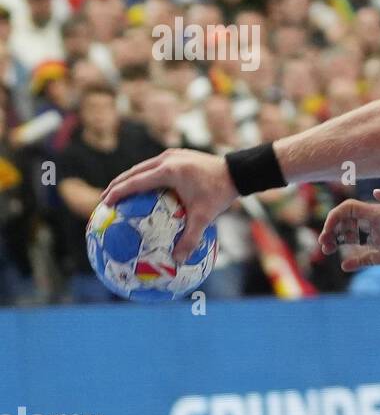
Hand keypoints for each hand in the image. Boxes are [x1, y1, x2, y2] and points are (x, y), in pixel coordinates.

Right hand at [102, 148, 237, 261]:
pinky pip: (155, 166)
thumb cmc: (220, 193)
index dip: (118, 192)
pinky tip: (142, 188)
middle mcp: (167, 159)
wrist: (239, 172)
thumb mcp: (204, 217)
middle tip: (105, 200)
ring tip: (118, 193)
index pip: (135, 182)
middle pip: (134, 172)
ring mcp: (173, 154)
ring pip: (143, 167)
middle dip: (118, 185)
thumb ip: (191, 238)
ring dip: (130, 179)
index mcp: (169, 171)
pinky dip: (144, 176)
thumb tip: (178, 260)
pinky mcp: (179, 155)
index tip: (105, 203)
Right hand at [319, 190, 379, 277]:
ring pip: (353, 239)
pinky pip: (366, 258)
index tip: (327, 232)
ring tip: (328, 251)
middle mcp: (379, 226)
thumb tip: (375, 191)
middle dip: (331, 230)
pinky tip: (346, 266)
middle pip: (347, 223)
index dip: (335, 217)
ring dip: (338, 242)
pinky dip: (354, 261)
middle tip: (325, 245)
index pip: (350, 209)